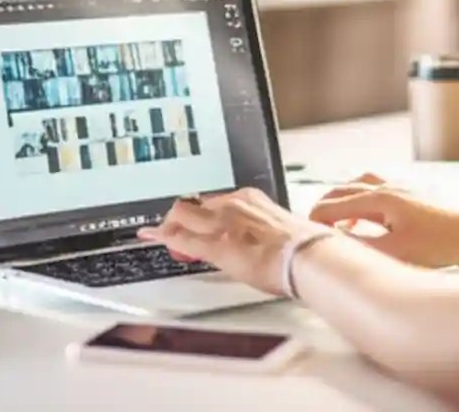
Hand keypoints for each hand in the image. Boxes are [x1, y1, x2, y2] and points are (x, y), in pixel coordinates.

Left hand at [137, 188, 334, 295]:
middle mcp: (233, 204)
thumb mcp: (283, 229)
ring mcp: (220, 223)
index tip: (203, 218)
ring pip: (182, 214)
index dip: (205, 212)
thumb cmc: (305, 248)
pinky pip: (179, 236)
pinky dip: (162, 235)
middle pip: (195, 204)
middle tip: (177, 227)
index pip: (218, 201)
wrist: (308, 257)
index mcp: (252, 199)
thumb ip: (267, 231)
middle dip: (183, 215)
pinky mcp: (213, 244)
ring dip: (171, 224)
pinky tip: (151, 236)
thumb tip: (270, 242)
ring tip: (162, 232)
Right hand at [310, 174, 458, 267]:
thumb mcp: (396, 253)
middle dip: (324, 207)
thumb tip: (333, 245)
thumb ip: (360, 248)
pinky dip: (365, 199)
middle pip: (343, 189)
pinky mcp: (415, 192)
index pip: (333, 204)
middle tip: (315, 227)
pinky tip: (373, 219)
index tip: (304, 235)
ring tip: (342, 222)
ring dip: (346, 200)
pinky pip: (379, 187)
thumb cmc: (442, 245)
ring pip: (361, 184)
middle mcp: (388, 187)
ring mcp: (402, 187)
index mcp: (379, 199)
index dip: (314, 220)